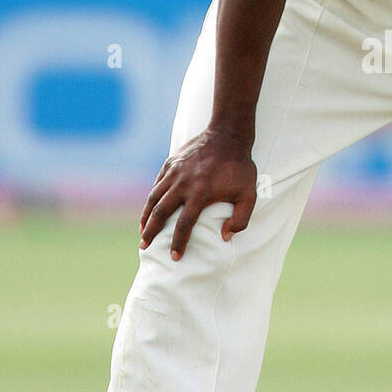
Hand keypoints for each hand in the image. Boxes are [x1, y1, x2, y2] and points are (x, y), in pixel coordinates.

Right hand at [139, 129, 257, 259]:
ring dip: (146, 216)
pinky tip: (150, 207)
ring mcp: (174, 171)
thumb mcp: (249, 195)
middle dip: (151, 232)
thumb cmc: (240, 167)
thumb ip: (240, 219)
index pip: (184, 225)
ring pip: (154, 198)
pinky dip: (152, 197)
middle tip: (145, 246)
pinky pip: (157, 183)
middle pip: (160, 213)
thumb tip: (225, 236)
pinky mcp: (171, 162)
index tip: (175, 256)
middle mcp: (183, 183)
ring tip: (142, 230)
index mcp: (200, 194)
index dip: (178, 243)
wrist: (228, 135)